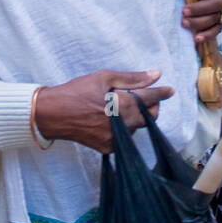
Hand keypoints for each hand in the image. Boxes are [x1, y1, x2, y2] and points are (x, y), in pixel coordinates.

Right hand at [33, 69, 173, 153]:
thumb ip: (132, 78)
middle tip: (141, 95)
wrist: (52, 114)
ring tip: (118, 106)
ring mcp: (115, 139)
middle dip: (151, 105)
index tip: (169, 90)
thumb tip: (155, 74)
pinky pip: (125, 137)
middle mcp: (122, 125)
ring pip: (138, 127)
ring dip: (136, 116)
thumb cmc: (76, 92)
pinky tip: (110, 118)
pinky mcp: (108, 148)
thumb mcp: (103, 78)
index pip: (150, 98)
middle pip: (150, 116)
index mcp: (122, 105)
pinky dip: (123, 127)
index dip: (162, 93)